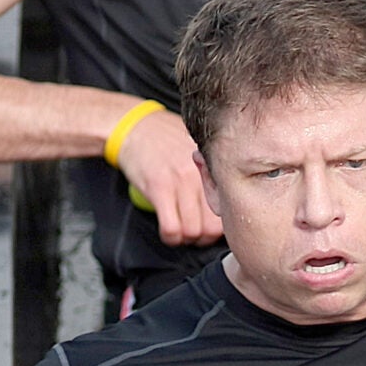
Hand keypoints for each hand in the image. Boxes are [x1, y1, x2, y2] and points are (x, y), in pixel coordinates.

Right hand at [114, 107, 221, 246]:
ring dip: (185, 240)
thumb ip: (212, 172)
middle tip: (195, 235)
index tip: (211, 227)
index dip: (221, 226)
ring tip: (180, 232)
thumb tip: (225, 196)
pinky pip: (171, 227)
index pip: (229, 209)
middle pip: (213, 227)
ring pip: (193, 231)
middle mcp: (199, 176)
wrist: (136, 126)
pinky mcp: (159, 188)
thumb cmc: (166, 139)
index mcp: (212, 168)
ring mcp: (180, 182)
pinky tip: (168, 232)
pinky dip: (170, 237)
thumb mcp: (197, 150)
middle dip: (203, 238)